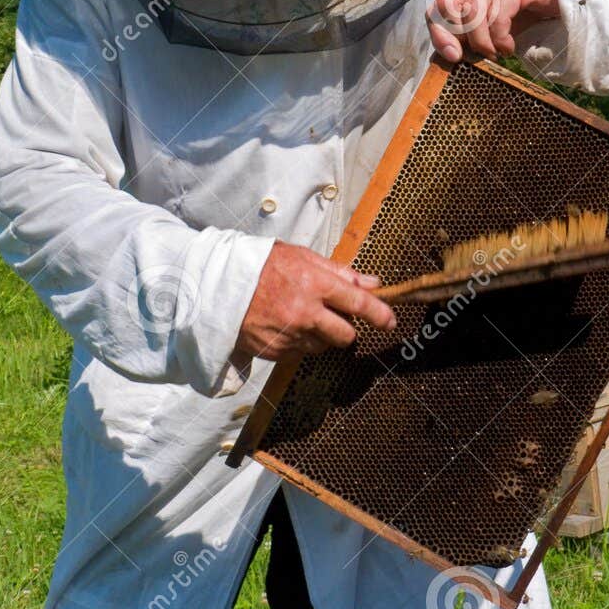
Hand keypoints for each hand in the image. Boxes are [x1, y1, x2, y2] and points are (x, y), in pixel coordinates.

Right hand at [234, 241, 396, 361]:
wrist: (219, 286)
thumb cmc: (261, 266)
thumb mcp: (302, 257)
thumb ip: (340, 272)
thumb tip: (373, 283)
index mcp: (314, 284)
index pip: (358, 303)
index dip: (380, 314)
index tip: (390, 321)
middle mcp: (305, 312)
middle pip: (346, 335)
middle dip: (346, 329)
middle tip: (334, 316)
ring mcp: (290, 335)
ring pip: (323, 346)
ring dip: (320, 335)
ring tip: (300, 315)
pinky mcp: (276, 351)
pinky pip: (300, 352)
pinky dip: (298, 341)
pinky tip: (283, 324)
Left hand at [427, 0, 559, 62]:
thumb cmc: (520, 9)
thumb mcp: (489, 23)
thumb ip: (468, 34)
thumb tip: (449, 55)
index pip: (437, 5)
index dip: (439, 32)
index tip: (452, 56)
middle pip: (450, 4)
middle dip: (459, 37)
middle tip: (475, 55)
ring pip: (473, 10)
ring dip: (482, 40)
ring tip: (494, 54)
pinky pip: (499, 12)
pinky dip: (500, 36)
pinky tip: (508, 47)